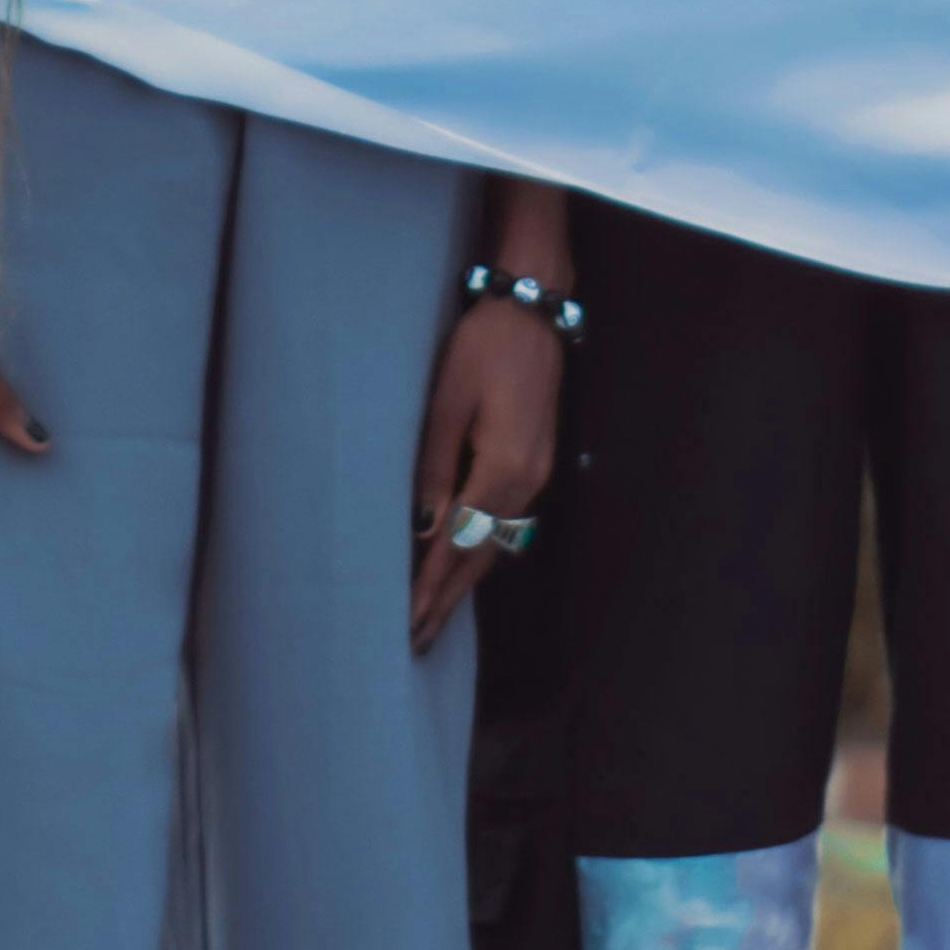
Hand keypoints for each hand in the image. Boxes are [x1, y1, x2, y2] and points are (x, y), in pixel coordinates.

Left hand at [410, 293, 560, 650]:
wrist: (534, 311)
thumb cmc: (481, 348)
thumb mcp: (447, 404)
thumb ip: (436, 468)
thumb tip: (426, 529)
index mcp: (502, 470)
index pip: (460, 543)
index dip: (433, 584)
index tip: (410, 621)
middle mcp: (527, 484)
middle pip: (483, 555)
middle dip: (448, 598)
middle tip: (417, 639)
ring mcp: (538, 476)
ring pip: (498, 543)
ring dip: (466, 581)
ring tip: (436, 614)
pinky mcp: (538, 464)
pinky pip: (508, 523)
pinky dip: (482, 551)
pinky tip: (464, 564)